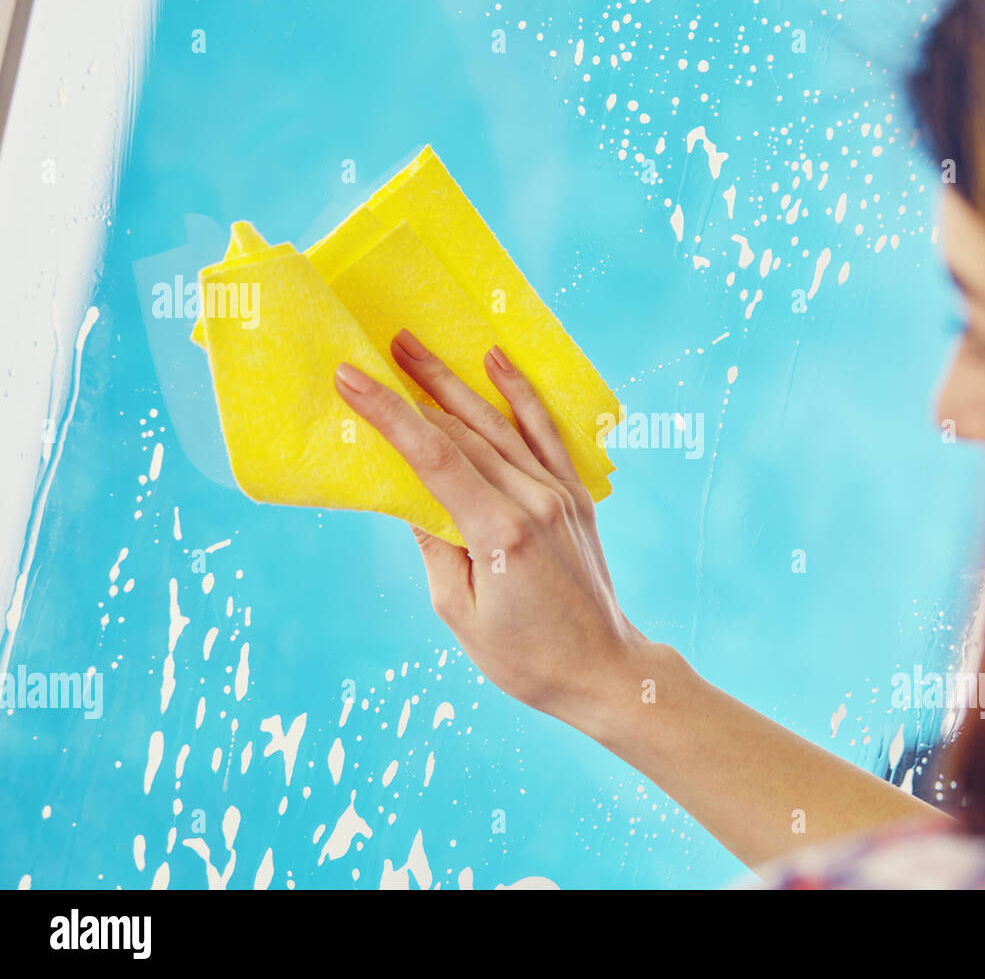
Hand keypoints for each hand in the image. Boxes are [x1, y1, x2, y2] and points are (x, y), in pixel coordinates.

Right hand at [333, 329, 644, 728]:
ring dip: (454, 381)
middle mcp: (535, 501)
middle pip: (463, 433)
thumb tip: (407, 492)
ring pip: (499, 424)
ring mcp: (560, 494)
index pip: (433, 458)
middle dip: (414, 388)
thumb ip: (433, 543)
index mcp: (501, 532)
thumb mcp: (457, 610)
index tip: (351, 378)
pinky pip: (545, 433)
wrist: (601, 670)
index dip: (389, 415)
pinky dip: (520, 395)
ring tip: (414, 345)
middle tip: (374, 350)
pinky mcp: (576, 495)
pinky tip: (496, 361)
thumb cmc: (525, 657)